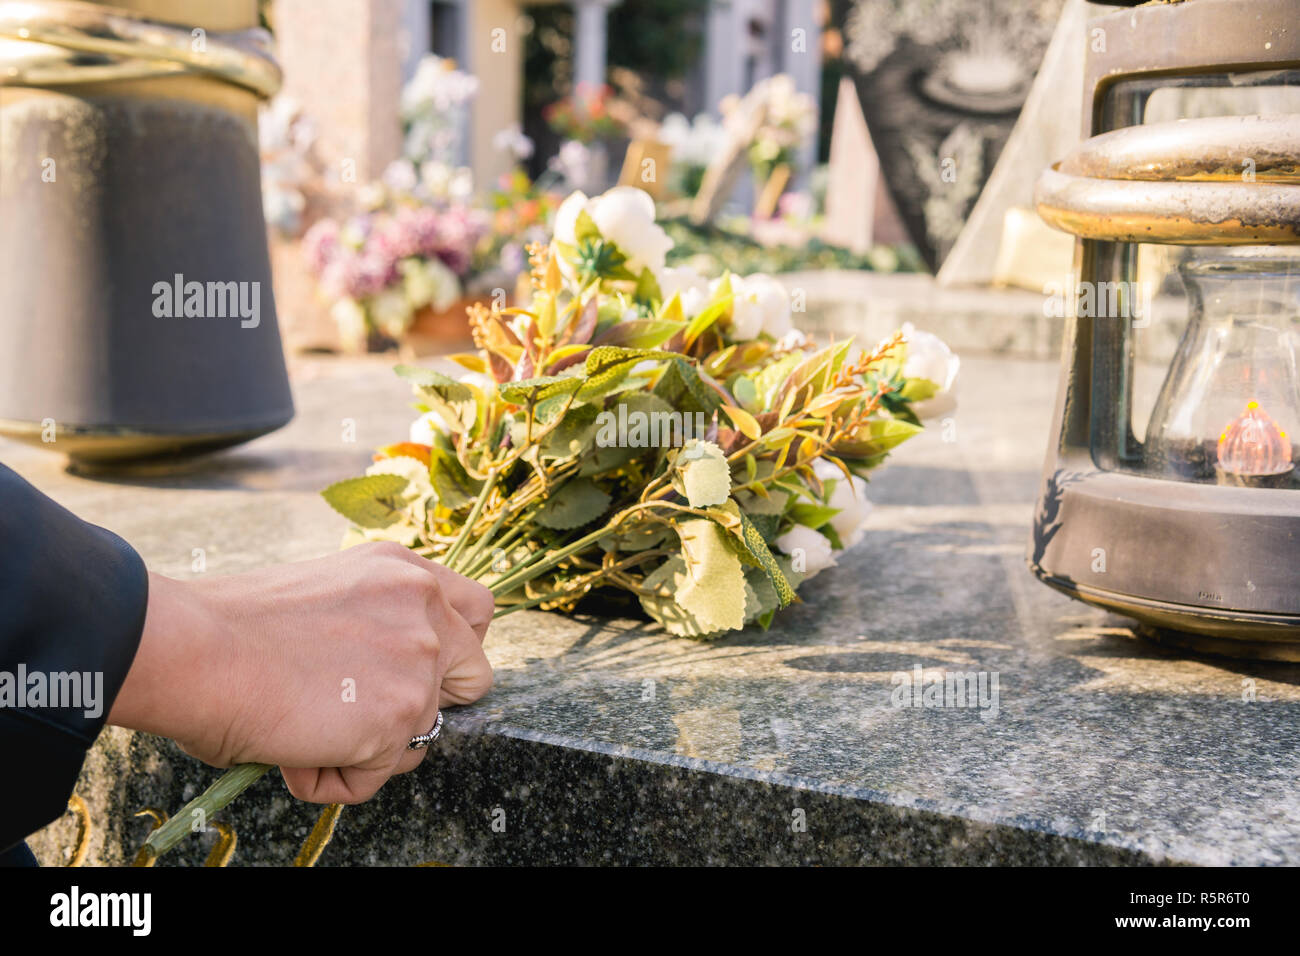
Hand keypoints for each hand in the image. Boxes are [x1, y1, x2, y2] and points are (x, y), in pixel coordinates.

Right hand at [108, 542, 494, 802]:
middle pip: (473, 675)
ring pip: (419, 735)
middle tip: (366, 713)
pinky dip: (332, 779)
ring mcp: (418, 663)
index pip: (476, 610)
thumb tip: (384, 676)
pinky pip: (375, 775)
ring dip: (364, 748)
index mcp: (404, 571)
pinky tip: (293, 752)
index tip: (418, 671)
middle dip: (431, 706)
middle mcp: (424, 609)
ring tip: (300, 730)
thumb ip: (374, 622)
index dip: (453, 650)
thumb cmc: (233, 626)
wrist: (196, 650)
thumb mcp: (328, 594)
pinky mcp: (398, 717)